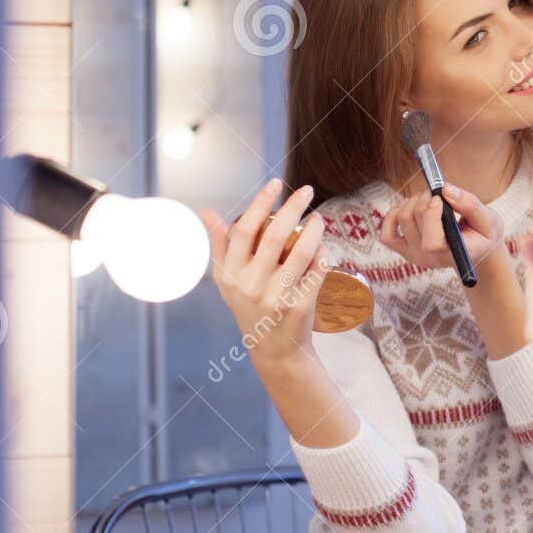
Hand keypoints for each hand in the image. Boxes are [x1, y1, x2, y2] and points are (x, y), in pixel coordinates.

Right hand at [200, 179, 326, 366]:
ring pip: (302, 252)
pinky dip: (324, 255)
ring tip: (319, 217)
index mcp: (230, 275)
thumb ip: (220, 245)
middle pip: (275, 235)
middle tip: (306, 190)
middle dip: (293, 207)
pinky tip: (324, 246)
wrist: (274, 349)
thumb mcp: (228, 280)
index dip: (260, 203)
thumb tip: (207, 212)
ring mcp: (277, 297)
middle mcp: (251, 286)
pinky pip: (318, 272)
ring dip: (315, 229)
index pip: (244, 230)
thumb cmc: (250, 306)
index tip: (275, 184)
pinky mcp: (301, 307)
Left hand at [380, 186, 505, 268]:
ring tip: (430, 200)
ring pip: (401, 219)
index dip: (430, 215)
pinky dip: (393, 215)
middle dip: (424, 198)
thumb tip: (445, 188)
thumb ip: (470, 205)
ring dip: (413, 201)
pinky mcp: (404, 250)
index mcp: (452, 255)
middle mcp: (429, 259)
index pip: (431, 243)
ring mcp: (414, 255)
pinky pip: (386, 233)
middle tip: (439, 194)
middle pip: (413, 221)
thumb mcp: (489, 220)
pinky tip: (409, 208)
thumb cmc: (483, 235)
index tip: (440, 199)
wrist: (477, 250)